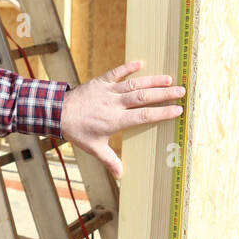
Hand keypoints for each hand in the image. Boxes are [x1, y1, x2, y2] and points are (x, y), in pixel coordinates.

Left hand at [59, 60, 185, 178]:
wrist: (57, 112)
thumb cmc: (76, 131)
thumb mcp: (93, 148)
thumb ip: (109, 160)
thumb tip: (121, 176)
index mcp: (115, 120)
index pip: (144, 116)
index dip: (162, 113)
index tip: (177, 110)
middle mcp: (114, 104)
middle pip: (143, 98)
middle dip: (163, 94)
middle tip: (181, 91)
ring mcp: (107, 91)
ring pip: (133, 84)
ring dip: (152, 80)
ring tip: (169, 78)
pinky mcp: (100, 82)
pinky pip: (115, 72)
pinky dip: (127, 67)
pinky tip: (141, 63)